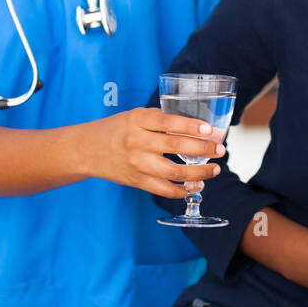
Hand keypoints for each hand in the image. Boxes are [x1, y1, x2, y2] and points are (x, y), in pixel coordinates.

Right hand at [82, 107, 225, 199]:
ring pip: (173, 172)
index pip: (169, 123)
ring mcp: (136, 163)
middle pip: (175, 147)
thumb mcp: (135, 115)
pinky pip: (163, 189)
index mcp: (137, 120)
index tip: (210, 130)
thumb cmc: (116, 129)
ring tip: (213, 170)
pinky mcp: (136, 181)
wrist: (87, 150)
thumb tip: (196, 126)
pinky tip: (195, 186)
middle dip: (203, 150)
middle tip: (220, 150)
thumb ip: (160, 120)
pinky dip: (182, 190)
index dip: (192, 126)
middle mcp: (137, 141)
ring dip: (198, 173)